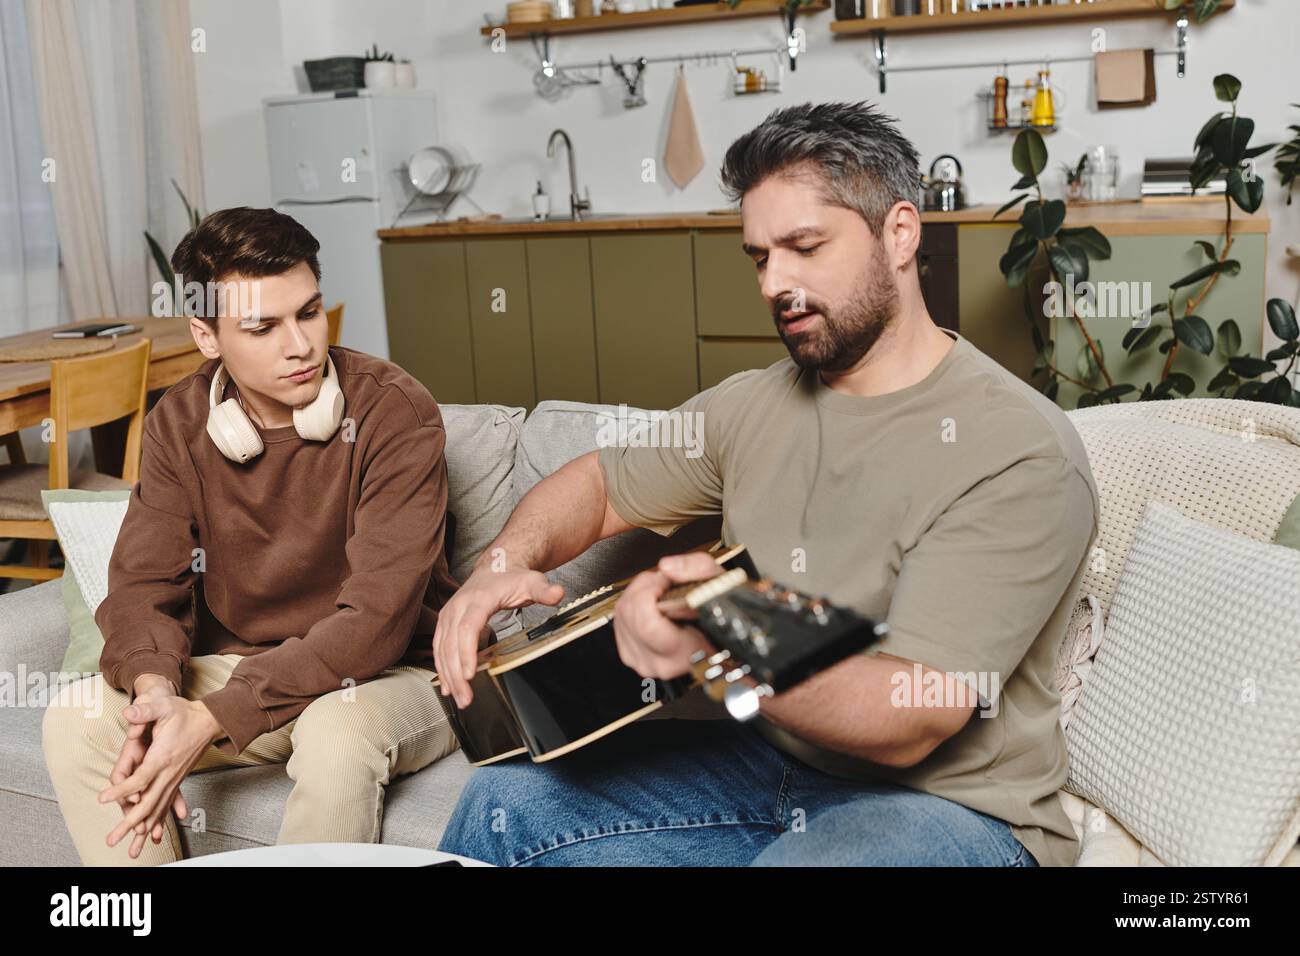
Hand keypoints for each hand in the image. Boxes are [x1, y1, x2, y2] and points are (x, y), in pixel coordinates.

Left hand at [99, 694, 220, 858]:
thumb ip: (145, 710)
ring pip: (157, 809)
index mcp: (163, 757)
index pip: (140, 778)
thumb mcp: (165, 706)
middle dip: (129, 824)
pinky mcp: (176, 781)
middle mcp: (169, 773)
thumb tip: (128, 712)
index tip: (103, 799)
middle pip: (148, 803)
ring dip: (143, 829)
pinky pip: (165, 806)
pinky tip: (153, 836)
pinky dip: (158, 822)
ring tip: (133, 850)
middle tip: (112, 840)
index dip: (121, 790)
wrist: (209, 721)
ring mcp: (174, 779)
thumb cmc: (185, 713)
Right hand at [433, 564, 563, 709]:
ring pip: (442, 648)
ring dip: (448, 675)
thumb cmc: (512, 578)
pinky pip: (439, 647)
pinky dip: (441, 667)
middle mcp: (458, 606)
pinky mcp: (445, 622)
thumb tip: (558, 593)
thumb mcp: (532, 582)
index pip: (468, 628)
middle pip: (451, 643)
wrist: (495, 567)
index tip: (470, 674)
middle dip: (456, 673)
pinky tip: (447, 685)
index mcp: (478, 599)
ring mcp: (449, 614)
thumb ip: (544, 590)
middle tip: (465, 698)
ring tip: (458, 698)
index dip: (467, 652)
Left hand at [611, 551, 723, 680]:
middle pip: (629, 613)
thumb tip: (667, 568)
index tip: (665, 581)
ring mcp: (642, 661)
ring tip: (661, 592)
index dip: (652, 590)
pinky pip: (619, 623)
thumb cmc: (724, 615)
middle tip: (665, 582)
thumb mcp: (721, 582)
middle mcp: (660, 662)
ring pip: (621, 615)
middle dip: (645, 587)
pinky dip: (632, 606)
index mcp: (684, 652)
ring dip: (638, 594)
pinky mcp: (631, 655)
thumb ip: (697, 568)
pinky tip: (651, 605)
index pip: (647, 622)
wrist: (722, 637)